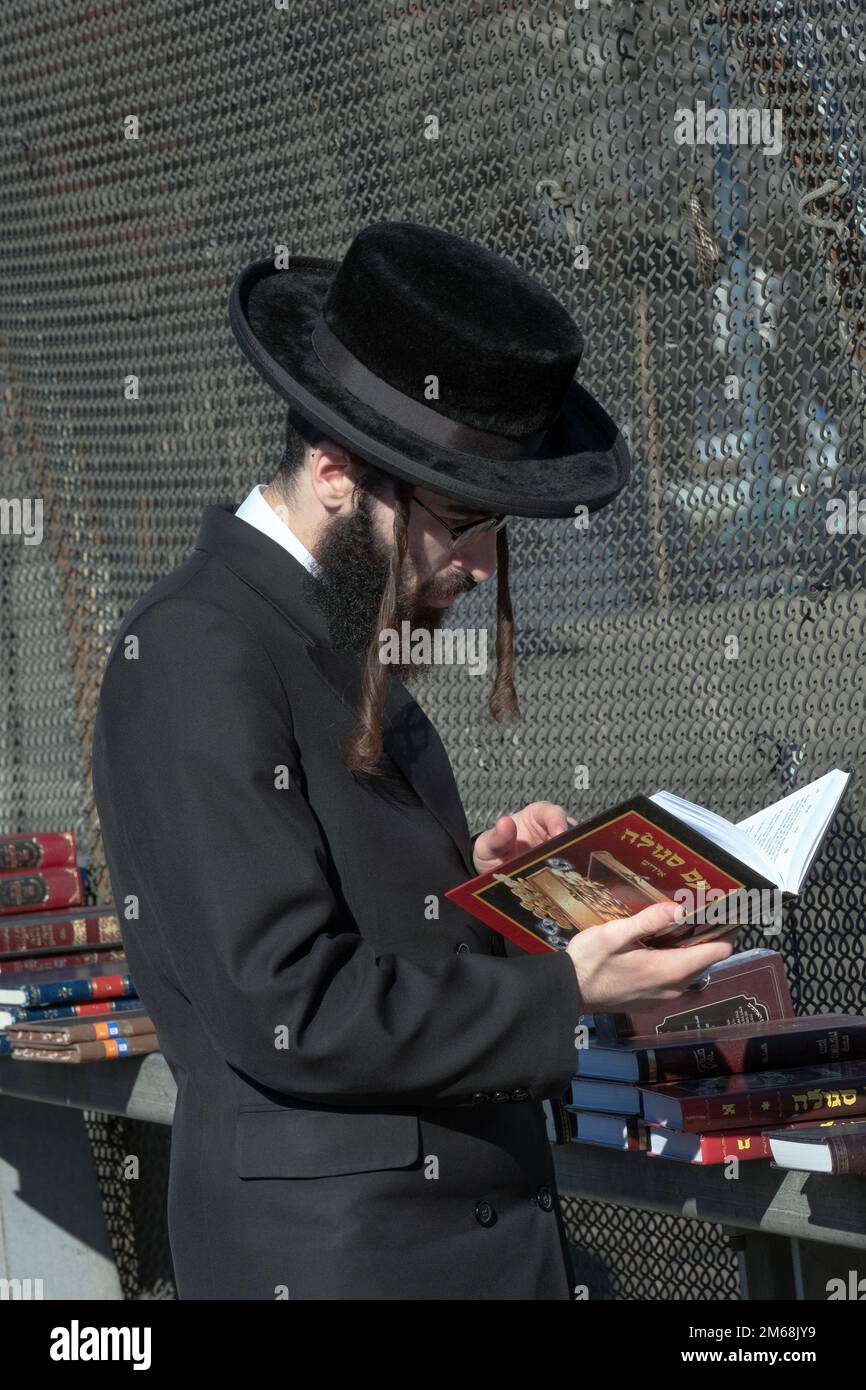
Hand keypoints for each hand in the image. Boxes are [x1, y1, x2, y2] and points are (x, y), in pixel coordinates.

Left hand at [472, 801, 572, 873]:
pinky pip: (571, 873)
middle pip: (572, 834)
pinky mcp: (561, 871)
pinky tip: (563, 888)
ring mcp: (558, 852)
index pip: (553, 813)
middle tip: (566, 860)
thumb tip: (505, 822)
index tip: (558, 833)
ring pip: (575, 854)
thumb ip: (495, 836)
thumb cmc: (491, 852)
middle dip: (572, 845)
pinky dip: (570, 879)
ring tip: (566, 877)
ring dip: (573, 864)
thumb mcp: (487, 845)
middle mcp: (552, 832)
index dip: (558, 821)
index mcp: (536, 817)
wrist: (490, 875)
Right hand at [566, 900, 734, 1013]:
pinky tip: (657, 947)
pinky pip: (675, 979)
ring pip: (691, 970)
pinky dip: (675, 962)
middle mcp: (674, 987)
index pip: (717, 952)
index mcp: (670, 969)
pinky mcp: (653, 1001)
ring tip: (677, 924)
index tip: (722, 910)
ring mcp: (664, 997)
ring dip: (689, 949)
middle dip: (706, 936)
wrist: (569, 991)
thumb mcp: (616, 934)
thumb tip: (680, 907)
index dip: (724, 930)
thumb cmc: (590, 960)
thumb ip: (649, 921)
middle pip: (706, 960)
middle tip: (696, 909)